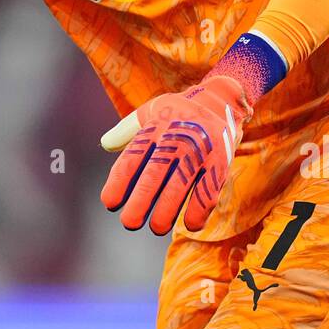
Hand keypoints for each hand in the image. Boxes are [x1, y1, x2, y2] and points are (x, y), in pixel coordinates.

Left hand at [100, 74, 251, 234]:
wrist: (222, 101)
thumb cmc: (178, 112)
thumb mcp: (151, 110)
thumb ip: (127, 129)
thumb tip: (105, 144)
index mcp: (155, 127)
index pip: (132, 158)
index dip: (119, 182)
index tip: (110, 203)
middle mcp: (176, 138)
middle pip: (154, 175)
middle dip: (140, 201)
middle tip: (129, 222)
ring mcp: (199, 151)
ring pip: (180, 186)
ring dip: (167, 211)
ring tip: (157, 227)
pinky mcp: (219, 163)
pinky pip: (208, 190)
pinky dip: (199, 210)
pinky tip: (190, 225)